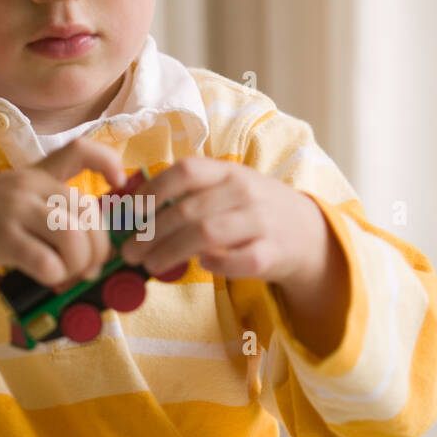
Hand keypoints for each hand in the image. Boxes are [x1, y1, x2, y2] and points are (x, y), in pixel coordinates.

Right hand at [0, 137, 127, 297]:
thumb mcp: (12, 199)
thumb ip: (48, 210)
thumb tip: (91, 250)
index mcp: (37, 174)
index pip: (80, 150)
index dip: (109, 162)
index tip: (119, 182)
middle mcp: (30, 186)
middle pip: (88, 214)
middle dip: (97, 249)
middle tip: (87, 269)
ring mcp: (15, 209)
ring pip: (73, 238)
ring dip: (77, 265)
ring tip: (65, 276)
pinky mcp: (2, 237)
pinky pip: (47, 262)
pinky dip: (54, 277)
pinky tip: (44, 279)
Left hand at [119, 157, 349, 352]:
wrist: (307, 233)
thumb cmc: (252, 210)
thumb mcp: (227, 189)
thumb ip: (191, 194)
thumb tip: (135, 211)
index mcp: (228, 171)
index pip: (185, 172)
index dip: (151, 191)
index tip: (129, 213)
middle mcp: (245, 191)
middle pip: (188, 210)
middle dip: (150, 233)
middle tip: (129, 252)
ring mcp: (261, 221)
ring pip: (207, 235)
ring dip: (171, 251)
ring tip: (149, 265)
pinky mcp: (272, 253)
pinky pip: (237, 260)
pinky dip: (215, 264)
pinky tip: (202, 265)